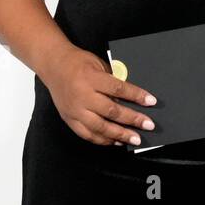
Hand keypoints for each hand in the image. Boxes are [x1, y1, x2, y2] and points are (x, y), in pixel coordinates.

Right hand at [38, 45, 157, 146]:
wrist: (53, 65)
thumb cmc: (79, 63)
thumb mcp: (99, 65)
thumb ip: (114, 80)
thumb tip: (133, 98)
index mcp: (91, 78)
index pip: (118, 89)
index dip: (137, 96)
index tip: (151, 101)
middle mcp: (82, 96)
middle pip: (111, 111)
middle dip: (132, 119)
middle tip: (149, 125)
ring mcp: (74, 110)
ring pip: (100, 127)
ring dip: (120, 135)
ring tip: (135, 138)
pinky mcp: (69, 119)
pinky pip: (87, 134)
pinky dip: (103, 140)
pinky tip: (116, 141)